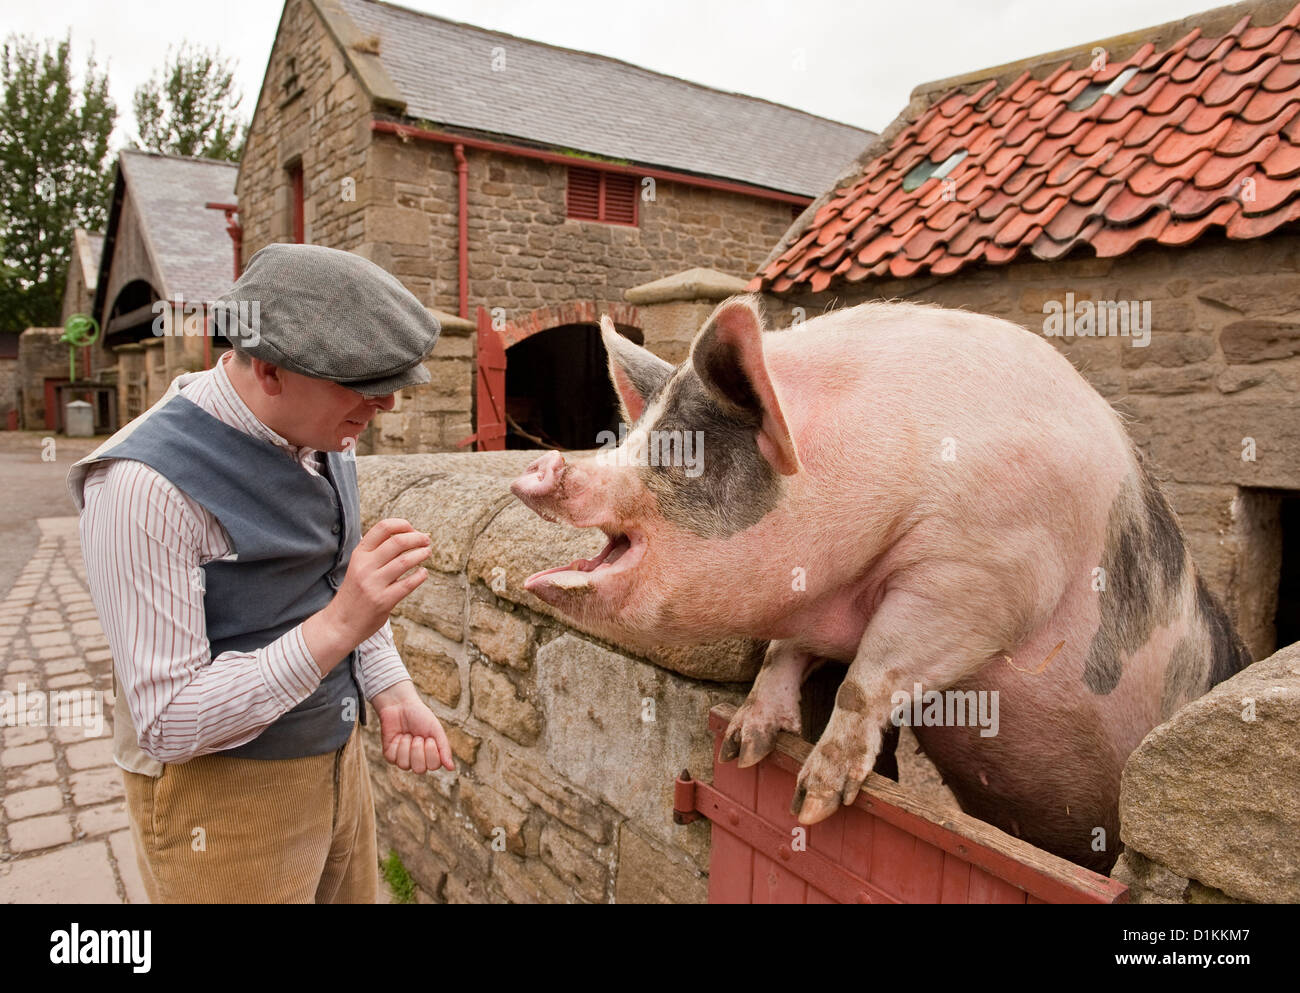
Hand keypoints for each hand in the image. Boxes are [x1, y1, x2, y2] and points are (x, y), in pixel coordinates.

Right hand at [303, 519, 429, 672]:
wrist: (340, 623)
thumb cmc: (356, 592)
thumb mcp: (361, 566)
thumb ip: (381, 552)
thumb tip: (413, 535)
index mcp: (359, 554)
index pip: (382, 527)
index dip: (402, 524)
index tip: (413, 529)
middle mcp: (365, 566)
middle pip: (397, 542)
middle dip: (417, 538)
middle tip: (427, 540)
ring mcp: (373, 584)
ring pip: (405, 561)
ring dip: (422, 554)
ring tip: (427, 553)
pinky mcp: (383, 601)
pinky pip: (408, 584)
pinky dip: (420, 576)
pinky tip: (423, 573)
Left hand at [373, 680, 454, 773]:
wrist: (401, 706)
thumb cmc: (421, 717)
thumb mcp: (436, 731)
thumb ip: (444, 749)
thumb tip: (452, 768)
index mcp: (431, 756)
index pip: (434, 766)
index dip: (431, 751)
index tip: (429, 737)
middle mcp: (417, 761)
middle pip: (419, 769)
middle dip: (418, 749)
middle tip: (417, 736)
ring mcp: (403, 759)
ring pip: (405, 765)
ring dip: (407, 745)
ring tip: (407, 734)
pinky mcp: (390, 755)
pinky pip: (393, 758)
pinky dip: (397, 744)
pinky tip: (398, 736)